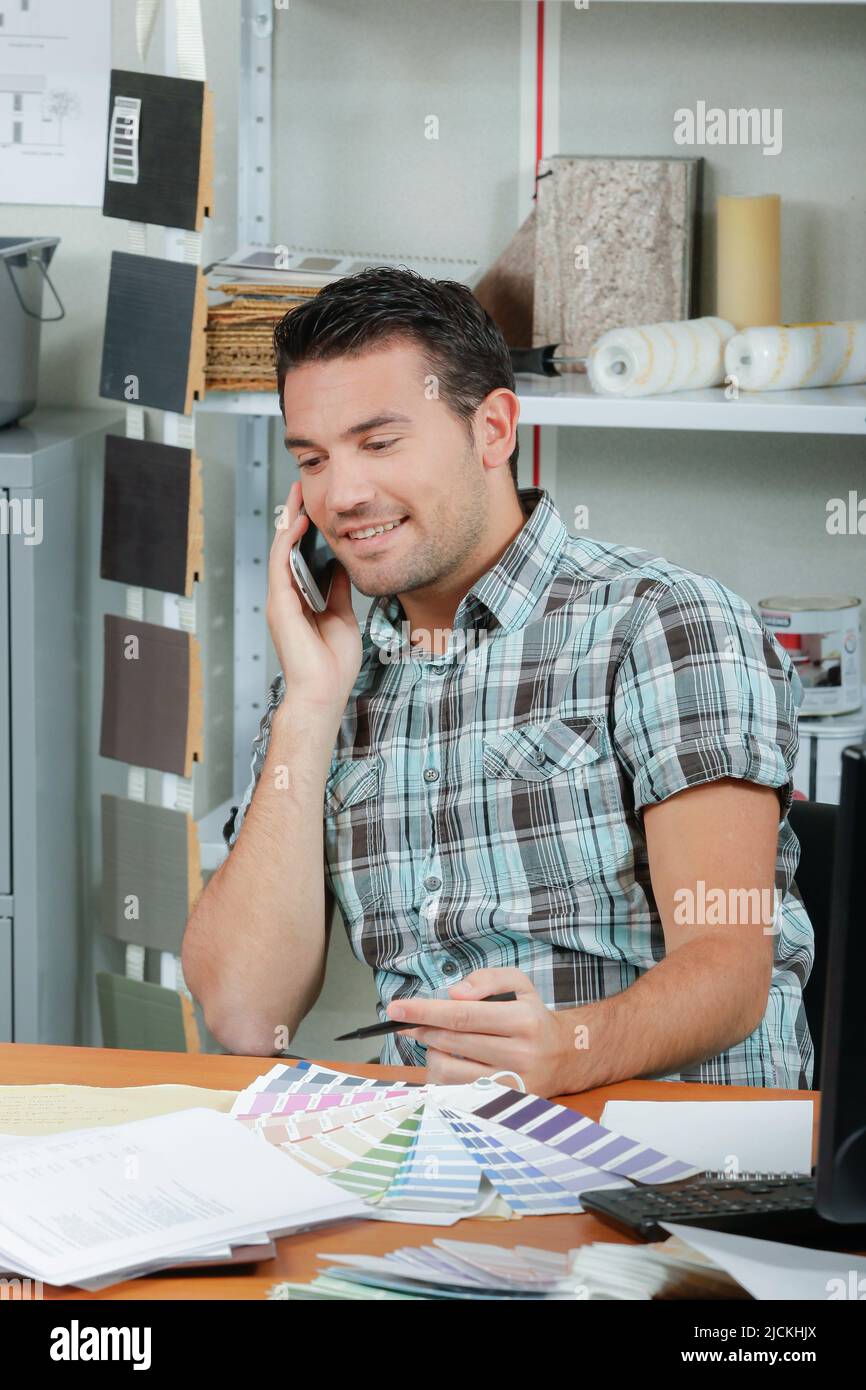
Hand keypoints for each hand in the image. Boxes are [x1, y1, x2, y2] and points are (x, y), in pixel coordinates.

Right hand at [267, 481, 361, 715]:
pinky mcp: (279, 605)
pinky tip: (298, 523)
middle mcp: (286, 597)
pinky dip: (288, 542)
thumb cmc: (332, 665)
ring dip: (288, 521)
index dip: (304, 530)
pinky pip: (280, 565)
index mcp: (300, 601)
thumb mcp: (342, 616)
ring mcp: (280, 601)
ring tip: (297, 494)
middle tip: (300, 488)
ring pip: (280, 551)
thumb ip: (338, 590)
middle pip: (287, 548)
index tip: (313, 505)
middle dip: (293, 517)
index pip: (299, 557)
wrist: (323, 692)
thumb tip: (342, 563)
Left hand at [387, 967, 576, 1097]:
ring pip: (449, 1070)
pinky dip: (442, 1074)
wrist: (567, 1056)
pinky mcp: (503, 1105)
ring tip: (441, 1042)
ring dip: (433, 1052)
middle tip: (412, 1022)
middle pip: (451, 1041)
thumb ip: (485, 980)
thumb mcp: (518, 984)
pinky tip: (450, 1061)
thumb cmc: (533, 1016)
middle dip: (423, 1028)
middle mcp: (520, 1054)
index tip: (395, 1009)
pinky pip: (455, 1091)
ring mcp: (512, 1084)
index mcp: (523, 1020)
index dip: (425, 1011)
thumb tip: (453, 994)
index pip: (462, 1015)